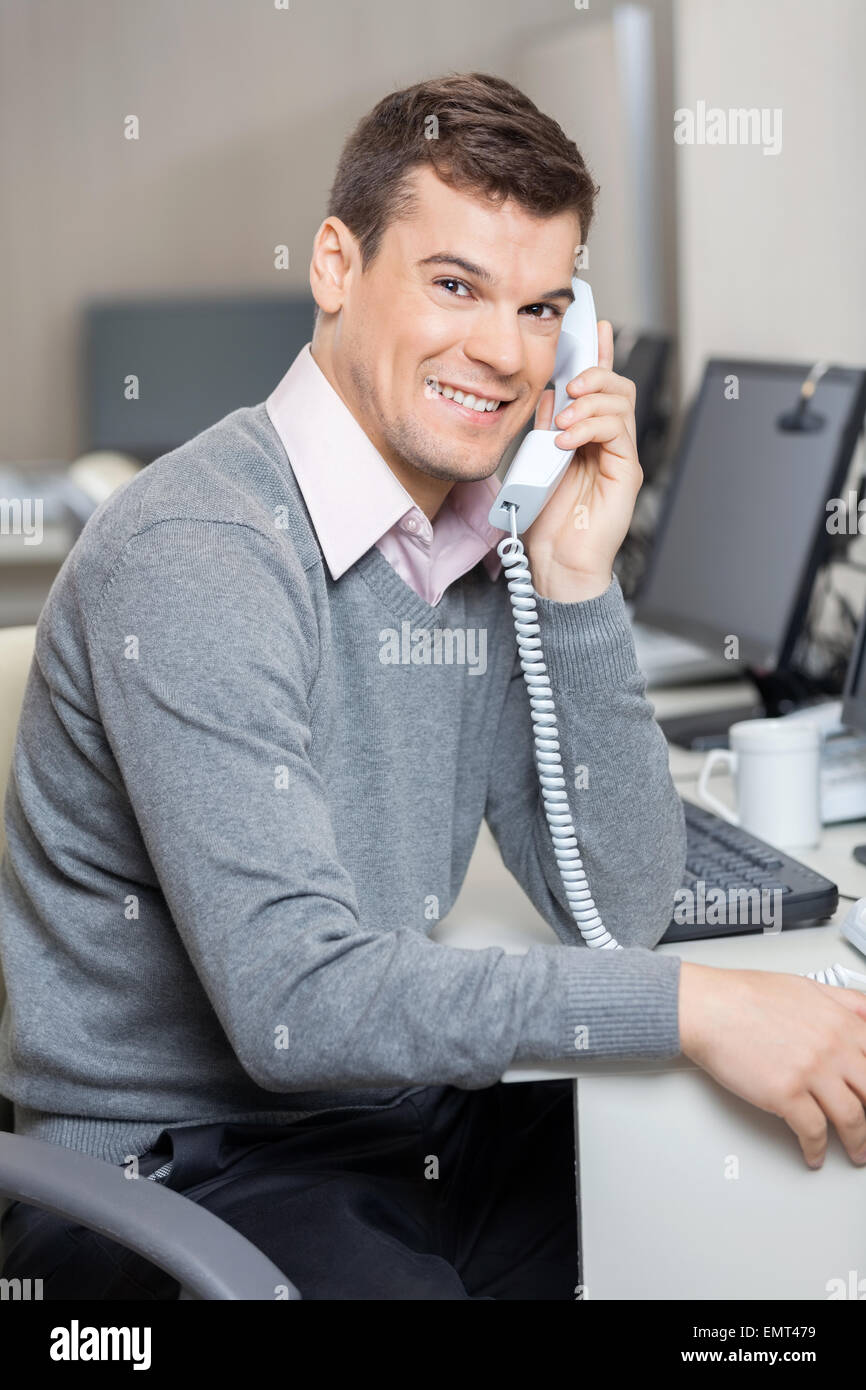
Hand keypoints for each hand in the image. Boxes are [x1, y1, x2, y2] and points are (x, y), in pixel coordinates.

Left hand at [524, 320, 641, 602]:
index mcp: (586, 434)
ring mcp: (620, 456)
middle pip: (617, 386)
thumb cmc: (545, 520)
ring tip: (562, 419)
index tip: (593, 324)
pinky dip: (591, 427)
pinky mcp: (626, 473)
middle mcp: (608, 442)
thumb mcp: (533, 460)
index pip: (598, 384)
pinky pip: (618, 432)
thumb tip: (543, 393)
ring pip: (621, 403)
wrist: (555, 562)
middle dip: (595, 372)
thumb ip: (542, 426)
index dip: (598, 352)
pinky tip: (566, 439)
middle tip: (571, 381)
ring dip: (589, 402)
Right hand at [679, 961, 865, 1167]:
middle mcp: (833, 1048)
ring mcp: (811, 1072)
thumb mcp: (808, 986)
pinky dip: (816, 1149)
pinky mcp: (785, 1094)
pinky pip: (813, 1132)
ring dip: (857, 1143)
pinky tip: (814, 1153)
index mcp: (842, 1023)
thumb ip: (845, 1002)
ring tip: (855, 1151)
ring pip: (852, 1119)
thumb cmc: (746, 996)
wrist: (709, 1007)